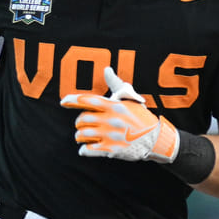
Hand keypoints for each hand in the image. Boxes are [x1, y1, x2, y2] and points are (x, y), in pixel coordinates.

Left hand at [60, 67, 178, 162]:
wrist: (156, 139)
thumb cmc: (141, 117)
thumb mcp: (130, 99)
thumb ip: (115, 84)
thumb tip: (106, 69)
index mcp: (113, 106)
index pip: (88, 100)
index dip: (72, 100)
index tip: (63, 102)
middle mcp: (110, 120)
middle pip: (82, 119)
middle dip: (79, 122)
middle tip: (81, 125)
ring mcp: (110, 135)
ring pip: (82, 135)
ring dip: (79, 136)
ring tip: (82, 137)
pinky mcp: (111, 150)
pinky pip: (88, 150)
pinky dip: (83, 150)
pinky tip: (85, 149)